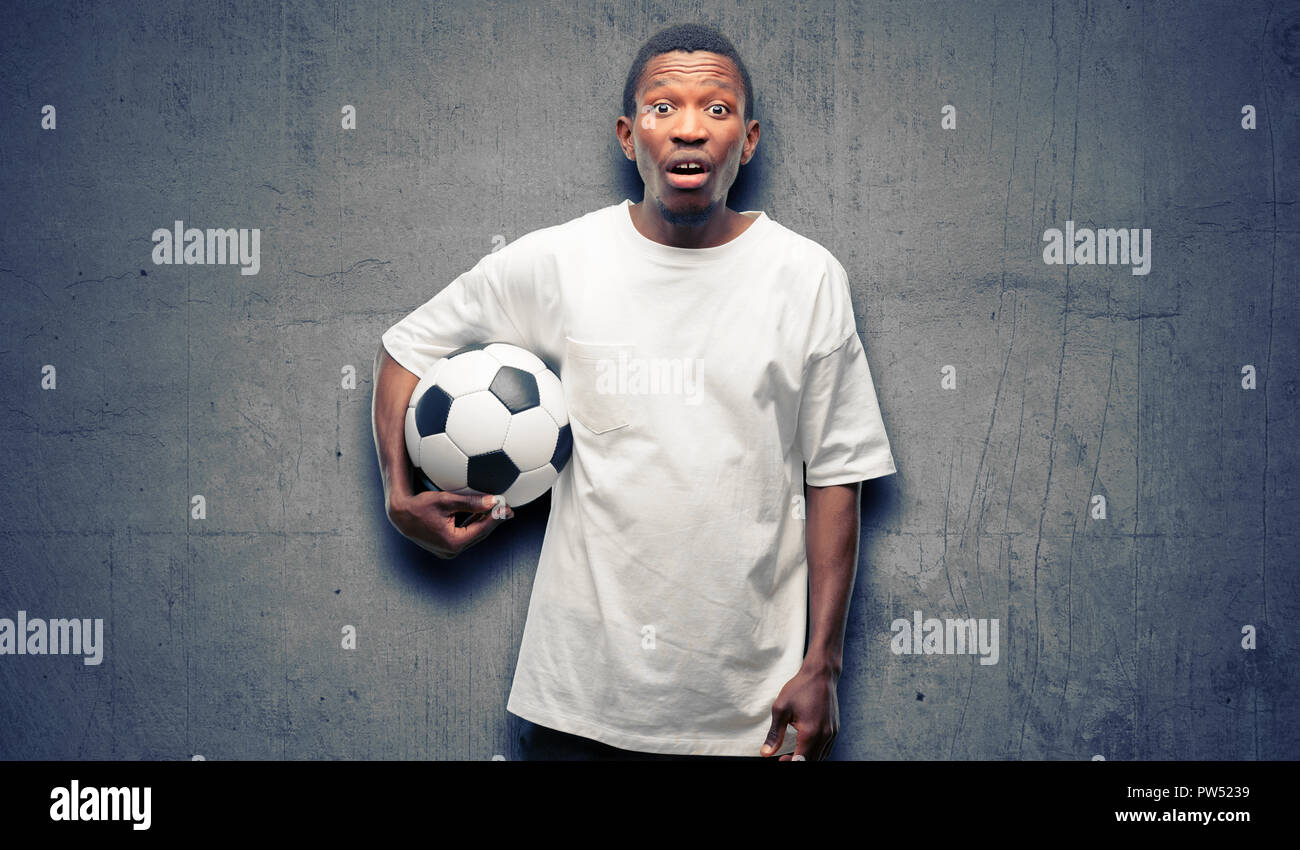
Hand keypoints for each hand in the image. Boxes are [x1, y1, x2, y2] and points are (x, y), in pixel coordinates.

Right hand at [387, 490, 512, 558]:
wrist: (400, 515)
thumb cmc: (419, 505)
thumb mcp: (445, 500)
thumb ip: (470, 502)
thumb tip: (493, 501)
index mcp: (453, 543)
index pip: (482, 529)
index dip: (496, 517)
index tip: (506, 507)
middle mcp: (451, 551)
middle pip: (479, 534)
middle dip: (494, 521)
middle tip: (507, 509)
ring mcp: (448, 551)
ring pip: (473, 535)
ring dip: (485, 523)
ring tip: (499, 511)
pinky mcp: (445, 547)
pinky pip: (465, 535)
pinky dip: (473, 525)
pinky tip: (482, 514)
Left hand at [760, 665, 839, 759]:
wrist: (821, 674)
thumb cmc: (799, 689)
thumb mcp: (781, 709)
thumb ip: (774, 734)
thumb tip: (766, 753)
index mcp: (810, 732)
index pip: (801, 761)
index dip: (790, 764)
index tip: (780, 760)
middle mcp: (825, 735)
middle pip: (812, 761)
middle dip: (798, 762)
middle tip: (783, 758)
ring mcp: (832, 733)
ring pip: (821, 757)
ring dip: (807, 759)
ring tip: (793, 753)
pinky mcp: (835, 730)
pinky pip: (826, 749)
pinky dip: (816, 753)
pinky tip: (805, 747)